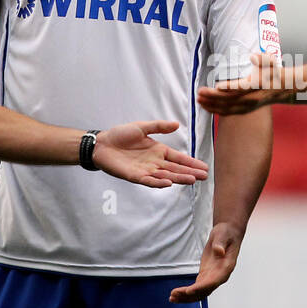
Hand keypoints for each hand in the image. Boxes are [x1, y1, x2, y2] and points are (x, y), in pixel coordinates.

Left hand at [93, 121, 207, 187]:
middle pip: (175, 169)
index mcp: (158, 150)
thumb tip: (177, 124)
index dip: (191, 162)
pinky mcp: (135, 176)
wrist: (102, 144)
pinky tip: (169, 183)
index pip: (178, 158)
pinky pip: (149, 180)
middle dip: (190, 172)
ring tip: (192, 180)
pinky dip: (159, 182)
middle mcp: (154, 162)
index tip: (204, 167)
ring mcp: (146, 170)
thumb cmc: (120, 135)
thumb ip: (159, 127)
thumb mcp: (142, 127)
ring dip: (179, 178)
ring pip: (166, 176)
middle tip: (204, 176)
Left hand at [170, 222, 240, 302]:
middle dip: (189, 295)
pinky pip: (197, 288)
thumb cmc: (226, 233)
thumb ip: (220, 244)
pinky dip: (186, 292)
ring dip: (186, 297)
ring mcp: (213, 277)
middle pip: (205, 291)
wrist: (227, 233)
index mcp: (226, 268)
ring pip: (200, 293)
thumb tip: (219, 251)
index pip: (213, 281)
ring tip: (172, 298)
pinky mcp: (206, 275)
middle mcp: (220, 276)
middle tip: (174, 295)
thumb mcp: (223, 235)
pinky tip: (176, 294)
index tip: (189, 291)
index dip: (201, 287)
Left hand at [196, 52, 284, 115]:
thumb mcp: (270, 62)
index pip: (242, 88)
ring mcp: (248, 106)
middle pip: (230, 99)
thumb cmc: (273, 73)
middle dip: (213, 97)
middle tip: (200, 92)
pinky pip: (228, 112)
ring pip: (227, 108)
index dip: (230, 87)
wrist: (282, 88)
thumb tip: (254, 56)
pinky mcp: (244, 110)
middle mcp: (251, 99)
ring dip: (211, 105)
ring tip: (198, 100)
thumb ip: (263, 58)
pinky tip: (205, 107)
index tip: (218, 86)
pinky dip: (215, 110)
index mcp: (256, 86)